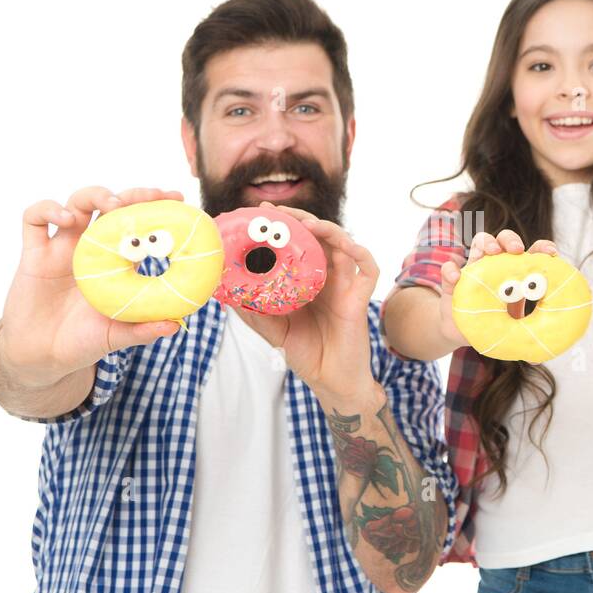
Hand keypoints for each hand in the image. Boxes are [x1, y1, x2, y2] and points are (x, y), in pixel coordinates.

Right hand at [0, 186, 185, 387]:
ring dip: (94, 195)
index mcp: (114, 263)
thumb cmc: (81, 342)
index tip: (176, 198)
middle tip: (150, 196)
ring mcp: (62, 248)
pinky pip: (33, 219)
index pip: (137, 225)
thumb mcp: (116, 337)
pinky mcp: (34, 255)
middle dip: (131, 195)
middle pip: (110, 207)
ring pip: (76, 203)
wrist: (41, 357)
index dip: (155, 209)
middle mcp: (90, 249)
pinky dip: (48, 209)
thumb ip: (143, 330)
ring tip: (110, 205)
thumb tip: (175, 325)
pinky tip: (66, 219)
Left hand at [232, 201, 379, 400]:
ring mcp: (345, 285)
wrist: (331, 381)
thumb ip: (254, 311)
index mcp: (307, 280)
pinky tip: (344, 244)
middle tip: (277, 211)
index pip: (297, 243)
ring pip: (343, 244)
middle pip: (319, 236)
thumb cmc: (305, 354)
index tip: (261, 212)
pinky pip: (368, 268)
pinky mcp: (360, 298)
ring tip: (306, 223)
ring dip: (327, 229)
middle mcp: (327, 277)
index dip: (283, 225)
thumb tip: (224, 293)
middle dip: (300, 218)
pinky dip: (359, 252)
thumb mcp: (272, 330)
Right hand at [439, 229, 558, 343]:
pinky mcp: (452, 281)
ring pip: (480, 242)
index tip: (551, 252)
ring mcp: (474, 269)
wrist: (460, 332)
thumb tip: (538, 357)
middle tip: (517, 251)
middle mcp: (495, 265)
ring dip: (487, 242)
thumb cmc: (492, 324)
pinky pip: (449, 269)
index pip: (532, 253)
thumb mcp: (511, 329)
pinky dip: (451, 269)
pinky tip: (455, 277)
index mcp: (516, 274)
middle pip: (505, 240)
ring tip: (492, 252)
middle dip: (511, 240)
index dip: (542, 248)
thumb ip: (525, 336)